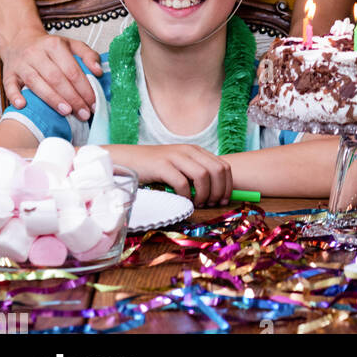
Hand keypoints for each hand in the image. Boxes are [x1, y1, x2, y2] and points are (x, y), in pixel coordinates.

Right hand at [0, 25, 101, 120]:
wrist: (20, 40)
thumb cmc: (49, 47)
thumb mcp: (71, 44)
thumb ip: (88, 55)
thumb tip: (98, 72)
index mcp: (54, 45)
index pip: (72, 69)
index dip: (84, 88)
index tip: (93, 103)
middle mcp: (36, 53)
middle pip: (56, 78)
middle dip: (72, 98)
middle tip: (84, 113)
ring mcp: (21, 64)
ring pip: (36, 83)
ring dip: (52, 100)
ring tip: (66, 112)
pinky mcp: (8, 74)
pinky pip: (10, 85)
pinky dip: (15, 96)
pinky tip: (24, 105)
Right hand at [115, 144, 233, 205]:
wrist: (129, 160)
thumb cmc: (156, 169)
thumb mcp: (180, 167)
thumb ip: (196, 174)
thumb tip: (217, 194)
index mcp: (196, 151)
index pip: (224, 166)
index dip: (228, 185)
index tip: (224, 201)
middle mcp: (189, 151)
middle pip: (217, 170)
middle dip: (219, 191)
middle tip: (212, 205)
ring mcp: (176, 156)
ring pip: (203, 175)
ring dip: (204, 194)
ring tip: (199, 204)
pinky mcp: (162, 166)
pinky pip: (182, 183)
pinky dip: (186, 195)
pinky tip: (183, 201)